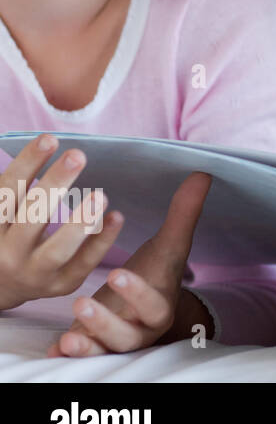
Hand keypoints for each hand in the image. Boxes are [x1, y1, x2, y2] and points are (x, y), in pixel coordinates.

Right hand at [0, 133, 122, 309]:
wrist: (2, 285)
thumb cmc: (6, 234)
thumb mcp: (0, 215)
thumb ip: (12, 187)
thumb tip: (40, 144)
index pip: (6, 193)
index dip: (27, 164)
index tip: (49, 138)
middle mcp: (7, 252)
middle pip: (30, 217)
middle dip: (54, 185)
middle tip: (77, 155)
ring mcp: (34, 273)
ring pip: (56, 250)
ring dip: (79, 222)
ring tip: (100, 195)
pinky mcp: (60, 285)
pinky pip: (84, 264)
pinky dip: (101, 241)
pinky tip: (116, 216)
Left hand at [47, 171, 211, 356]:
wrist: (146, 310)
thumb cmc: (156, 274)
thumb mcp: (169, 248)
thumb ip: (183, 215)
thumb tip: (202, 174)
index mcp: (160, 306)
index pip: (154, 304)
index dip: (137, 293)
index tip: (117, 273)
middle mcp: (140, 329)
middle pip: (127, 335)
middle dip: (105, 322)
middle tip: (81, 303)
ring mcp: (115, 342)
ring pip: (103, 350)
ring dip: (86, 343)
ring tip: (68, 334)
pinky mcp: (94, 348)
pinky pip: (82, 358)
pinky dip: (69, 356)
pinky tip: (55, 349)